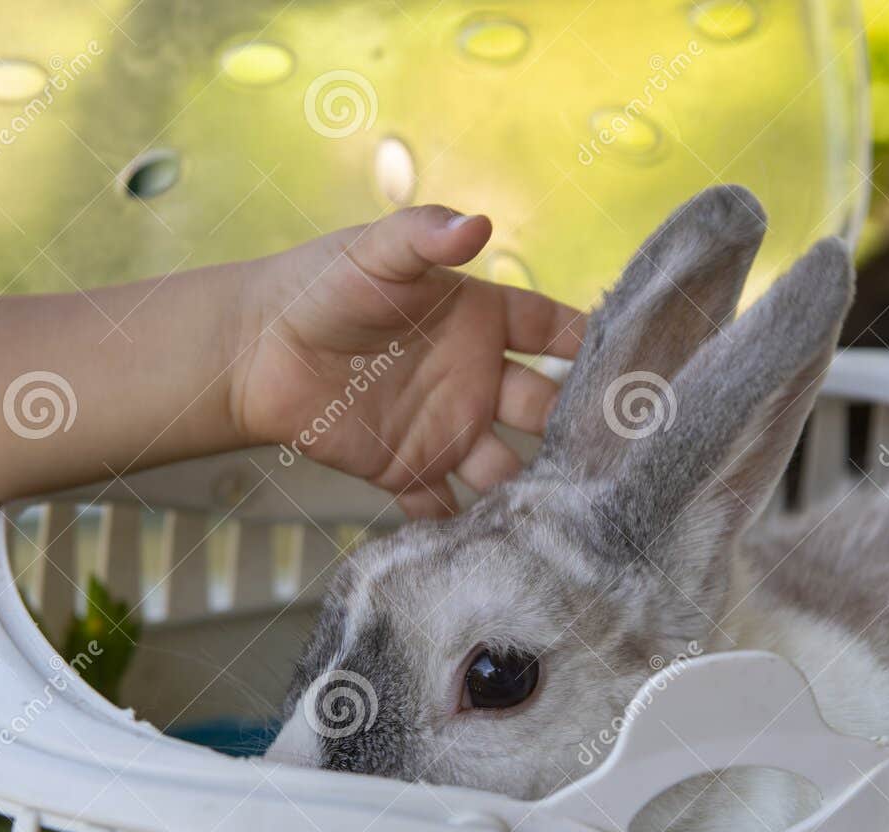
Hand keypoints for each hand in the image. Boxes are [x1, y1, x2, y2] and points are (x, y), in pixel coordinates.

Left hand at [229, 205, 585, 517]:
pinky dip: (464, 531)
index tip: (631, 367)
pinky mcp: (408, 471)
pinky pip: (447, 508)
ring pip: (506, 468)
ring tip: (558, 516)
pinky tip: (488, 550)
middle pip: (543, 410)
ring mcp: (448, 430)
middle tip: (608, 458)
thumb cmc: (321, 286)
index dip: (588, 346)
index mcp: (482, 322)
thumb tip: (476, 223)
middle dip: (573, 432)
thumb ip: (424, 237)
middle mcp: (477, 379)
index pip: (553, 332)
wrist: (257, 349)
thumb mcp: (377, 253)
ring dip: (528, 492)